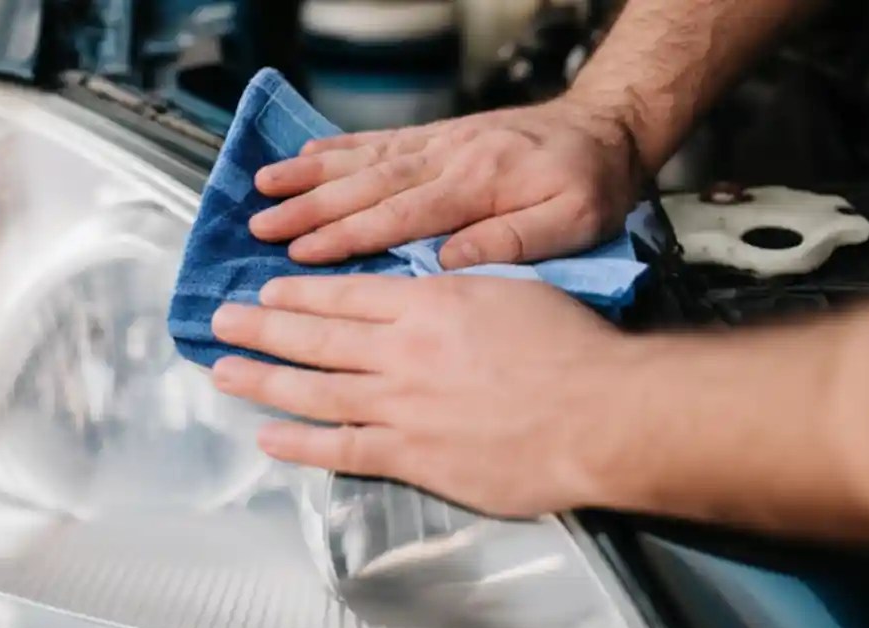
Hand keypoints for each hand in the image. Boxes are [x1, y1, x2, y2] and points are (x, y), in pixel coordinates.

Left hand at [209, 274, 648, 517]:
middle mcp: (401, 350)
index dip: (299, 295)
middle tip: (220, 322)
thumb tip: (429, 277)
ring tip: (223, 371)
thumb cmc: (570, 346)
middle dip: (261, 328)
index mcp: (427, 302)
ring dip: (262, 378)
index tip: (267, 292)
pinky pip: (344, 449)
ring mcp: (401, 405)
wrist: (599, 412)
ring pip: (314, 388)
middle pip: (315, 337)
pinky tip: (269, 437)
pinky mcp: (413, 456)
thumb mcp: (512, 286)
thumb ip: (459, 285)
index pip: (345, 296)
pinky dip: (301, 444)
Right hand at [248, 97, 644, 269]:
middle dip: (310, 207)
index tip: (301, 253)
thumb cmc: (594, 183)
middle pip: (367, 185)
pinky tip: (307, 156)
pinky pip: (381, 139)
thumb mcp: (574, 221)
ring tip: (263, 185)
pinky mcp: (439, 135)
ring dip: (311, 174)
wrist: (608, 126)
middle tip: (260, 225)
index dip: (346, 235)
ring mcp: (440, 143)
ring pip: (365, 159)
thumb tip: (447, 261)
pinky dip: (339, 147)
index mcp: (477, 186)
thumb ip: (512, 241)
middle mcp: (449, 158)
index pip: (399, 215)